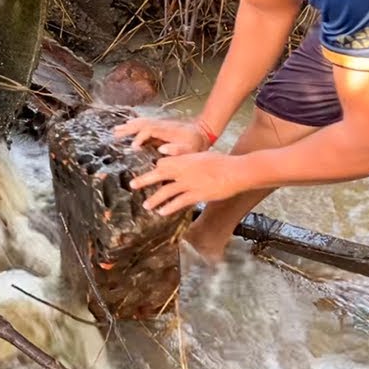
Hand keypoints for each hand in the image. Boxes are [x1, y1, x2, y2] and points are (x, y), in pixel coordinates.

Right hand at [113, 116, 212, 155]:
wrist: (203, 131)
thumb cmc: (196, 144)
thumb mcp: (190, 150)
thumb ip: (177, 150)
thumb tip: (161, 149)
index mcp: (168, 131)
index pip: (149, 130)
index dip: (140, 138)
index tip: (133, 147)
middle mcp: (162, 125)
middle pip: (142, 123)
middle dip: (128, 129)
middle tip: (115, 134)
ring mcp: (161, 124)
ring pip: (142, 122)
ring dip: (129, 126)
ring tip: (116, 130)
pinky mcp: (160, 125)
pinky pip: (144, 123)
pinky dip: (134, 125)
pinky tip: (127, 127)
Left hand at [129, 151, 249, 215]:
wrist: (236, 171)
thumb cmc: (221, 162)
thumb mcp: (201, 156)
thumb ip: (186, 159)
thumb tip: (174, 160)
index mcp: (184, 159)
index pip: (163, 162)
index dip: (154, 167)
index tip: (145, 172)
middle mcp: (184, 170)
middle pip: (159, 174)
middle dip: (144, 180)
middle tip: (132, 185)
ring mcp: (189, 183)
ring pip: (166, 190)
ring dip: (155, 199)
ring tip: (146, 205)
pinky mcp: (197, 194)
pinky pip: (179, 202)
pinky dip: (169, 207)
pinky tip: (162, 212)